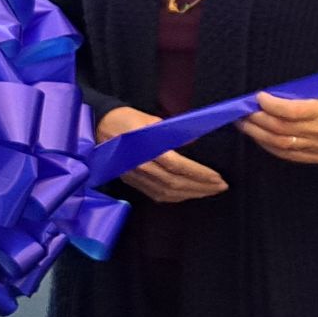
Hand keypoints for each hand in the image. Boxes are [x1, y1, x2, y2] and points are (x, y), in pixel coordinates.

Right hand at [95, 105, 227, 204]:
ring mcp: (136, 177)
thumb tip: (192, 141)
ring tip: (210, 191)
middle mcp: (141, 166)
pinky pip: (158, 195)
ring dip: (192, 194)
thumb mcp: (147, 118)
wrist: (97, 128)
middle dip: (201, 187)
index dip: (199, 174)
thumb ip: (170, 131)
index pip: (177, 166)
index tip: (217, 177)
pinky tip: (189, 194)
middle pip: (176, 183)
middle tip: (221, 186)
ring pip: (168, 192)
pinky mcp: (133, 182)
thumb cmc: (123, 120)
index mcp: (145, 148)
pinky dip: (176, 198)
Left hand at [238, 93, 317, 165]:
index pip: (293, 111)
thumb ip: (304, 91)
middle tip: (241, 111)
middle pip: (281, 129)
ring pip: (280, 144)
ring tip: (244, 123)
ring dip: (257, 134)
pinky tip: (258, 136)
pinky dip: (268, 146)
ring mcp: (317, 148)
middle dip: (257, 120)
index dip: (272, 105)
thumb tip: (275, 88)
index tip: (258, 96)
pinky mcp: (314, 158)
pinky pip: (286, 155)